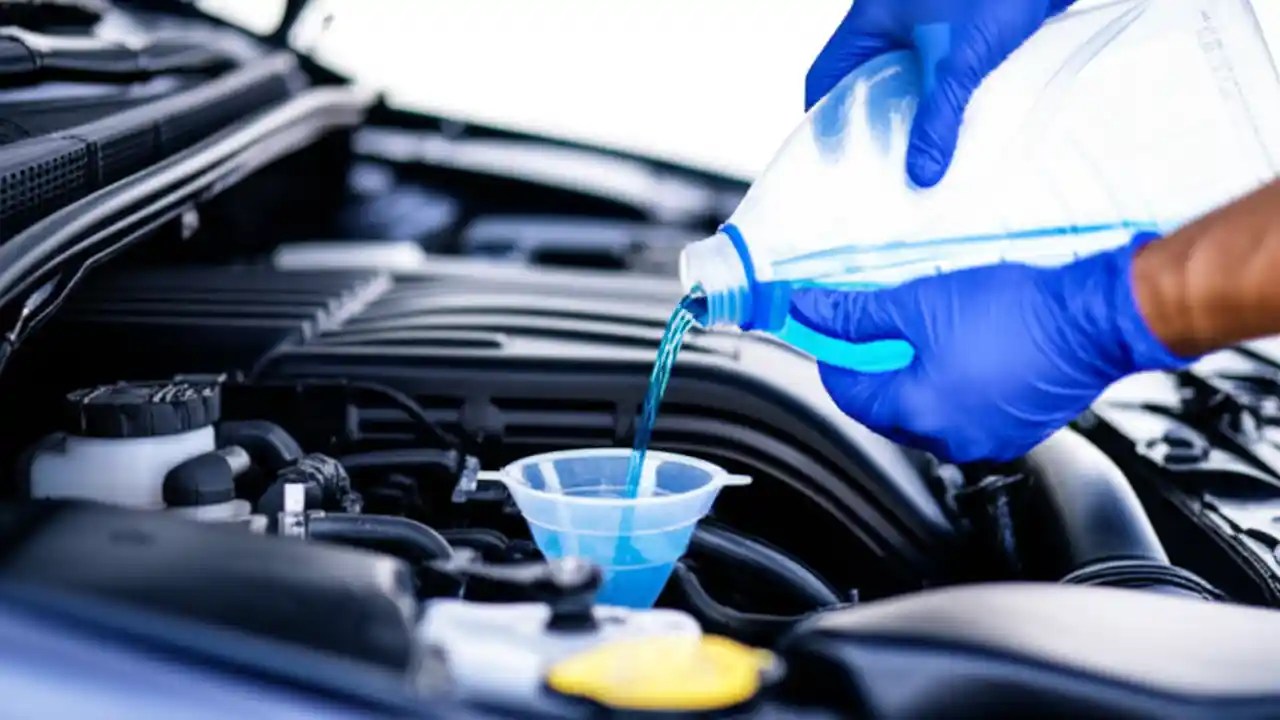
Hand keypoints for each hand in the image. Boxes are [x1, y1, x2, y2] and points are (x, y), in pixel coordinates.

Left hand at [789, 234, 1189, 462]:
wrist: (1092, 321)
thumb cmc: (1017, 313)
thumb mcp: (920, 301)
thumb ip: (859, 313)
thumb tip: (813, 311)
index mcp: (917, 412)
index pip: (849, 394)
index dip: (835, 357)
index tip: (832, 329)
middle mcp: (948, 438)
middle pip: (886, 407)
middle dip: (876, 367)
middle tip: (879, 326)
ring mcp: (985, 440)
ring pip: (927, 411)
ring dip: (915, 376)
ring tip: (928, 333)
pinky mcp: (1015, 431)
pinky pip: (966, 414)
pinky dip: (953, 386)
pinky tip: (966, 351)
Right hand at [805, 0, 1076, 186]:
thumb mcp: (955, 59)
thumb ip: (938, 117)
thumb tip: (923, 172)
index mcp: (871, 21)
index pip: (827, 77)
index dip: (823, 119)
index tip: (833, 160)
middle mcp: (896, 25)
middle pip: (869, 88)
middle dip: (876, 129)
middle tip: (881, 173)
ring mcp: (933, 30)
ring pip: (913, 87)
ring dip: (919, 120)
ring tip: (922, 164)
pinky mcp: (969, 36)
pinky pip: (950, 82)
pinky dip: (953, 107)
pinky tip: (962, 137)